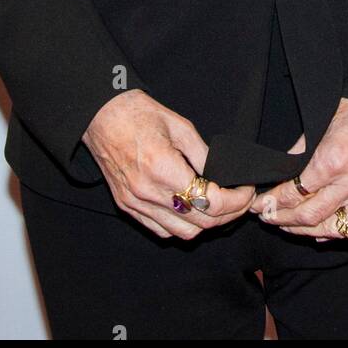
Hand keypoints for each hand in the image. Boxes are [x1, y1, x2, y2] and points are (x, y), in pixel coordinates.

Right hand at [83, 90, 254, 238]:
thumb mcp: (180, 126)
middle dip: (229, 214)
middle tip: (241, 200)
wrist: (101, 116)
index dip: (236, 200)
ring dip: (207, 224)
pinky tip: (192, 210)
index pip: (211, 201)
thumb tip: (225, 175)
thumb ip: (204, 155)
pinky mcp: (127, 206)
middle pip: (201, 223)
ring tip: (220, 207)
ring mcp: (136, 203)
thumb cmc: (139, 114)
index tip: (246, 190)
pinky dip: (182, 226)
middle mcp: (149, 192)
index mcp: (163, 168)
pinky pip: (161, 230)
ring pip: (183, 233)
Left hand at [248, 97, 347, 239]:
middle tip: (269, 219)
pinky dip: (342, 231)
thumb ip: (300, 151)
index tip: (260, 206)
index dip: (273, 202)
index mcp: (334, 159)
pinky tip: (324, 231)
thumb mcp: (320, 122)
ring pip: (336, 228)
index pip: (295, 193)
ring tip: (291, 227)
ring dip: (308, 232)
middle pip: (312, 215)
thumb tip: (278, 173)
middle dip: (284, 220)